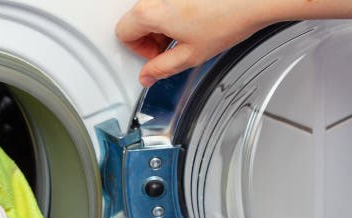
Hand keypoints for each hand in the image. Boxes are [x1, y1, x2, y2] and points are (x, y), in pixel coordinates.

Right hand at [116, 0, 267, 86]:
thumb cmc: (229, 18)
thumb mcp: (190, 55)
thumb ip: (162, 69)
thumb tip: (147, 77)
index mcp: (149, 12)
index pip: (122, 33)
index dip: (139, 50)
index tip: (157, 56)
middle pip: (135, 19)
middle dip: (150, 37)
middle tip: (172, 47)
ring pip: (151, 9)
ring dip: (163, 24)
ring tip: (188, 33)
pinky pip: (167, 1)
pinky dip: (175, 11)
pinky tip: (195, 19)